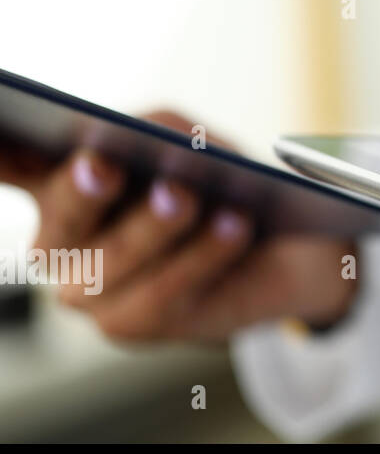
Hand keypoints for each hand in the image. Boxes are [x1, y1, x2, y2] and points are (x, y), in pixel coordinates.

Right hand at [1, 112, 357, 342]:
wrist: (279, 250)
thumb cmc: (220, 183)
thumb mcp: (196, 143)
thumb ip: (165, 128)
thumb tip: (154, 132)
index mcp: (60, 180)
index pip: (11, 160)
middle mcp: (60, 238)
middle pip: (59, 215)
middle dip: (79, 193)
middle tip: (100, 165)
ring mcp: (87, 289)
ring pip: (109, 263)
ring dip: (151, 227)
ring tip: (183, 195)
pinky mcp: (130, 325)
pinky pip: (160, 295)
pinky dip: (200, 257)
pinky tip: (232, 226)